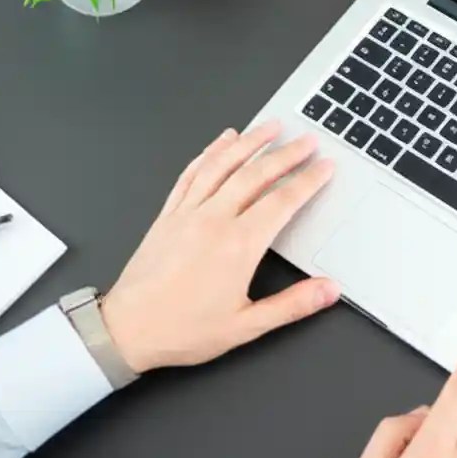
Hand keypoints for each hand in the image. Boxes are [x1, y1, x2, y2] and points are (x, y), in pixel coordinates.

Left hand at [101, 120, 338, 373]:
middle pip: (256, 174)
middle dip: (286, 153)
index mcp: (237, 246)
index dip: (308, 180)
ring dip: (249, 142)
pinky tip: (221, 142)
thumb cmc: (183, 331)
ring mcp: (187, 213)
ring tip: (270, 127)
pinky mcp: (168, 215)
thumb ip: (293, 305)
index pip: (282, 201)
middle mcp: (213, 221)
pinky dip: (209, 153)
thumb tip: (329, 290)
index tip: (325, 166)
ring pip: (223, 165)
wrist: (127, 330)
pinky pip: (191, 174)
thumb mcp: (247, 326)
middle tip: (307, 140)